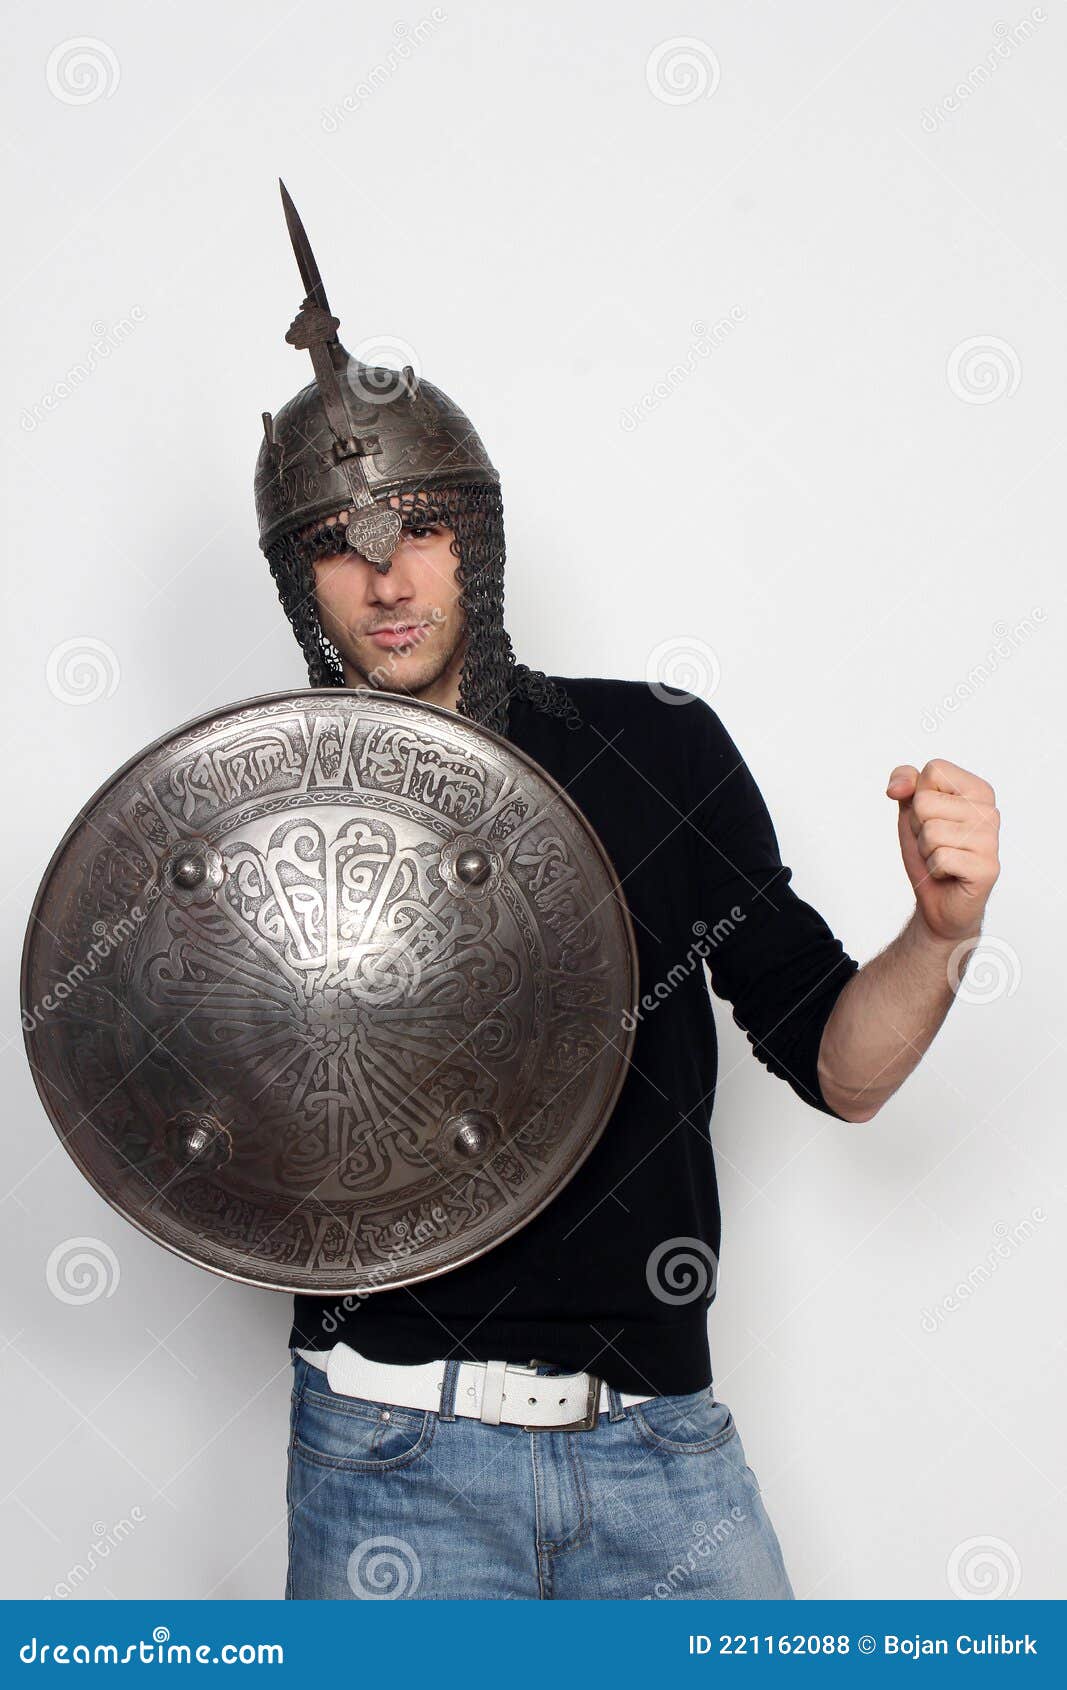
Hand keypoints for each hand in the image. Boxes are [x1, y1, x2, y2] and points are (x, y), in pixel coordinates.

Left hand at [886, 759, 999, 942]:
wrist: (939, 901)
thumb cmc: (929, 852)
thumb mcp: (910, 810)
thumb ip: (905, 782)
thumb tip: (899, 787)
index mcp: (977, 790)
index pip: (933, 770)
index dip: (919, 797)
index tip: (933, 818)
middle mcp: (990, 811)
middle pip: (925, 803)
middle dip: (919, 828)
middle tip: (935, 845)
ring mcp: (992, 840)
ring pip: (931, 832)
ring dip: (926, 851)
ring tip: (942, 859)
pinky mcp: (987, 868)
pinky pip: (940, 858)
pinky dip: (934, 870)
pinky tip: (948, 875)